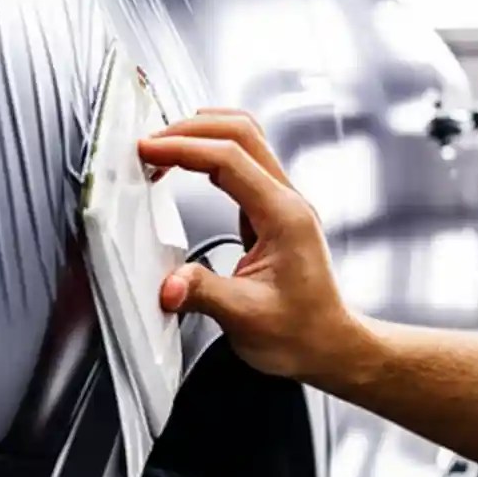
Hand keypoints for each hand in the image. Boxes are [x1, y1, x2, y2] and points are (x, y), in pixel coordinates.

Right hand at [139, 109, 374, 382]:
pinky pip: (242, 165)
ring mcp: (282, 204)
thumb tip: (168, 285)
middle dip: (190, 130)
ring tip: (163, 149)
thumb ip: (204, 293)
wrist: (329, 347)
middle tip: (150, 144)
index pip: (229, 159)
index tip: (148, 150)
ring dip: (202, 136)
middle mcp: (287, 201)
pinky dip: (210, 155)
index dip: (184, 148)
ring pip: (245, 141)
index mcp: (284, 216)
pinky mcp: (272, 213)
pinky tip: (187, 168)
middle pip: (241, 133)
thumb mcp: (246, 317)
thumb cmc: (300, 333)